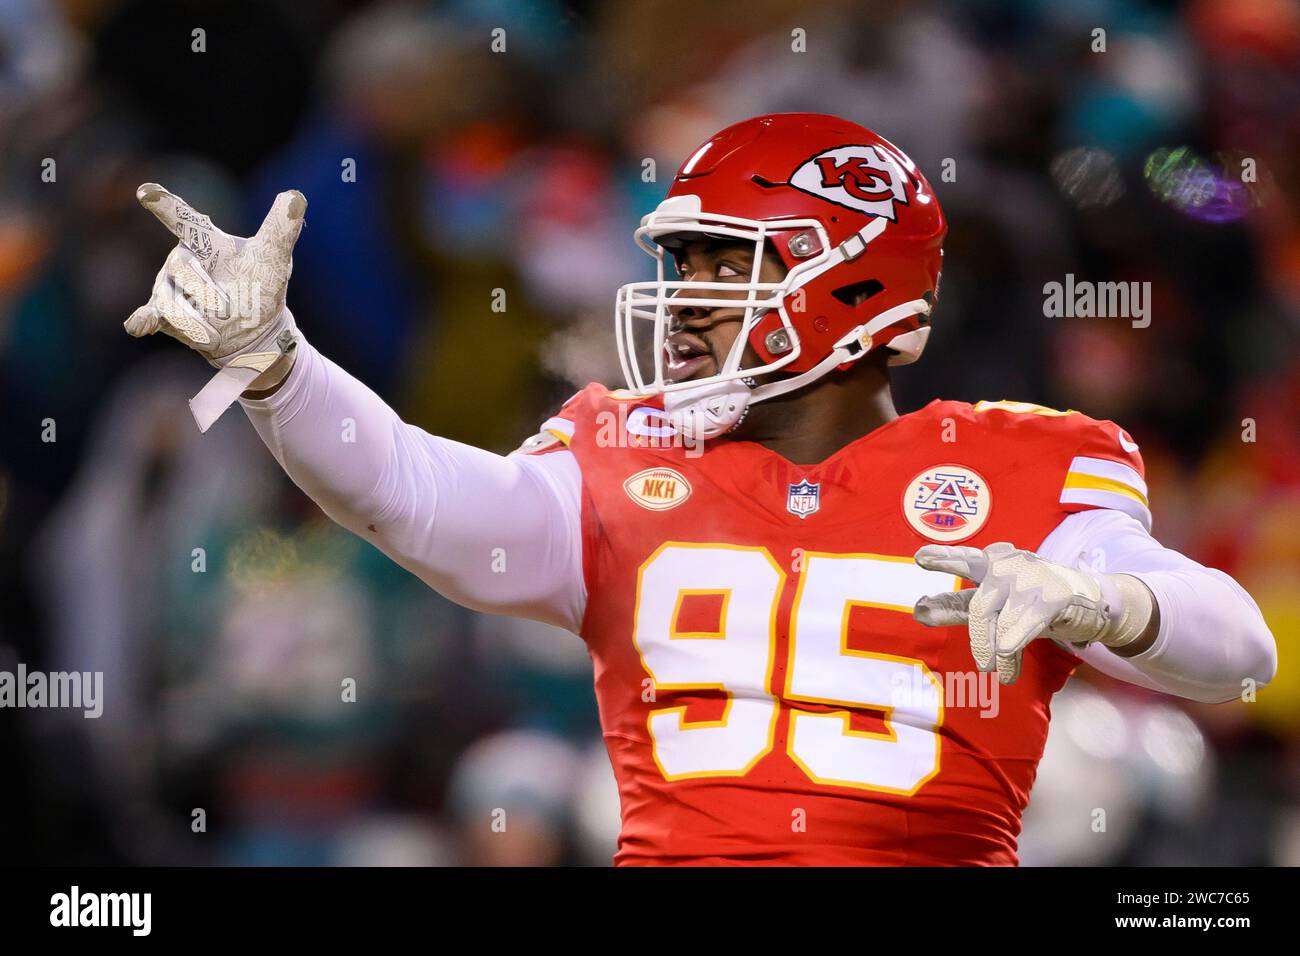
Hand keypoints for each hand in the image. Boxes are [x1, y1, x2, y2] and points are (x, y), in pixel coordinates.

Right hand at [125, 183, 306, 429]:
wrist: (256, 329)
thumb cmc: (260, 285)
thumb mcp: (274, 259)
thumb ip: (282, 229)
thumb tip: (296, 197)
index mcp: (205, 241)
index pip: (184, 219)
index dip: (165, 203)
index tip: (146, 190)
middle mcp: (181, 260)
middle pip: (181, 268)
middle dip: (206, 291)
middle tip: (228, 307)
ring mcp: (169, 287)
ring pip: (170, 300)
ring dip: (194, 320)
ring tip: (215, 331)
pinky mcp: (163, 314)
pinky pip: (147, 316)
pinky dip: (143, 320)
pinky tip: (138, 326)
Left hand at [912, 542, 1154, 684]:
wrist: (1089, 602)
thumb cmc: (1029, 602)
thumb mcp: (992, 606)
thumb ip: (955, 608)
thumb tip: (917, 611)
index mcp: (991, 564)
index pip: (964, 560)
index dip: (943, 559)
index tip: (919, 559)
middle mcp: (1009, 565)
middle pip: (980, 608)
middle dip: (980, 641)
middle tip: (984, 667)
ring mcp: (1032, 578)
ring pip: (1002, 623)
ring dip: (1001, 653)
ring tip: (1005, 672)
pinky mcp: (1054, 595)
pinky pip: (1025, 625)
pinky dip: (1013, 644)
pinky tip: (1007, 660)